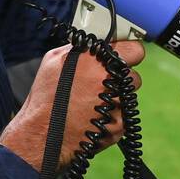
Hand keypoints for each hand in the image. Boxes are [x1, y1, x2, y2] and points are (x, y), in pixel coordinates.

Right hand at [0, 40, 144, 170]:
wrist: (44, 134)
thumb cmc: (46, 96)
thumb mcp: (55, 59)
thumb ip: (81, 49)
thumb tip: (95, 44)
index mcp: (99, 60)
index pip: (135, 49)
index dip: (128, 53)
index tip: (122, 57)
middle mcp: (112, 81)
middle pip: (133, 75)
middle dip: (120, 78)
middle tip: (101, 84)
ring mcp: (119, 104)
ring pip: (128, 97)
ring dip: (116, 98)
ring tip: (92, 104)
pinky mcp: (120, 125)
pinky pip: (123, 116)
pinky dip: (112, 117)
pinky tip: (92, 118)